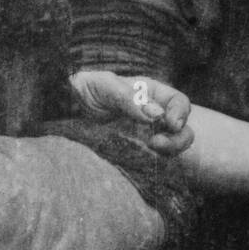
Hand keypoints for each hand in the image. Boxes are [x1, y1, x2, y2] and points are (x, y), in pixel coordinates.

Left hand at [68, 70, 193, 155]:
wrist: (66, 106)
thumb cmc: (88, 88)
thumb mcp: (106, 86)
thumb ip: (130, 99)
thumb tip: (156, 115)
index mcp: (152, 94)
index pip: (178, 103)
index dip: (181, 113)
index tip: (171, 124)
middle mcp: (154, 115)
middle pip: (182, 129)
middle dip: (178, 138)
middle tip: (156, 143)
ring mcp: (146, 135)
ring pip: (172, 147)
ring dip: (168, 151)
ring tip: (150, 150)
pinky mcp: (135, 153)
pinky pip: (154, 160)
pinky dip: (153, 162)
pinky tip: (138, 158)